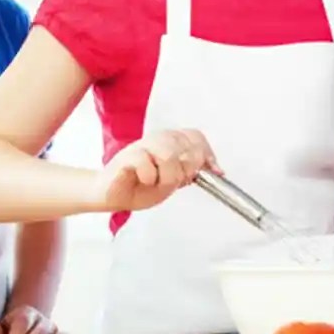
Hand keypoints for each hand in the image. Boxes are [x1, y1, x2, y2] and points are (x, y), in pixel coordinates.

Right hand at [97, 129, 221, 210]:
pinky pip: (147, 164)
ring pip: (169, 155)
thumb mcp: (175, 179)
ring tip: (157, 182)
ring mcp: (142, 145)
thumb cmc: (142, 186)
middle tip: (173, 181)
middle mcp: (159, 138)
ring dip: (167, 177)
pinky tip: (143, 180)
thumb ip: (195, 171)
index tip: (205, 173)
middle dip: (185, 172)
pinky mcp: (127, 156)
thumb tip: (219, 171)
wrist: (114, 196)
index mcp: (171, 140)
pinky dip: (149, 178)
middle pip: (187, 149)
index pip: (195, 137)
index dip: (205, 155)